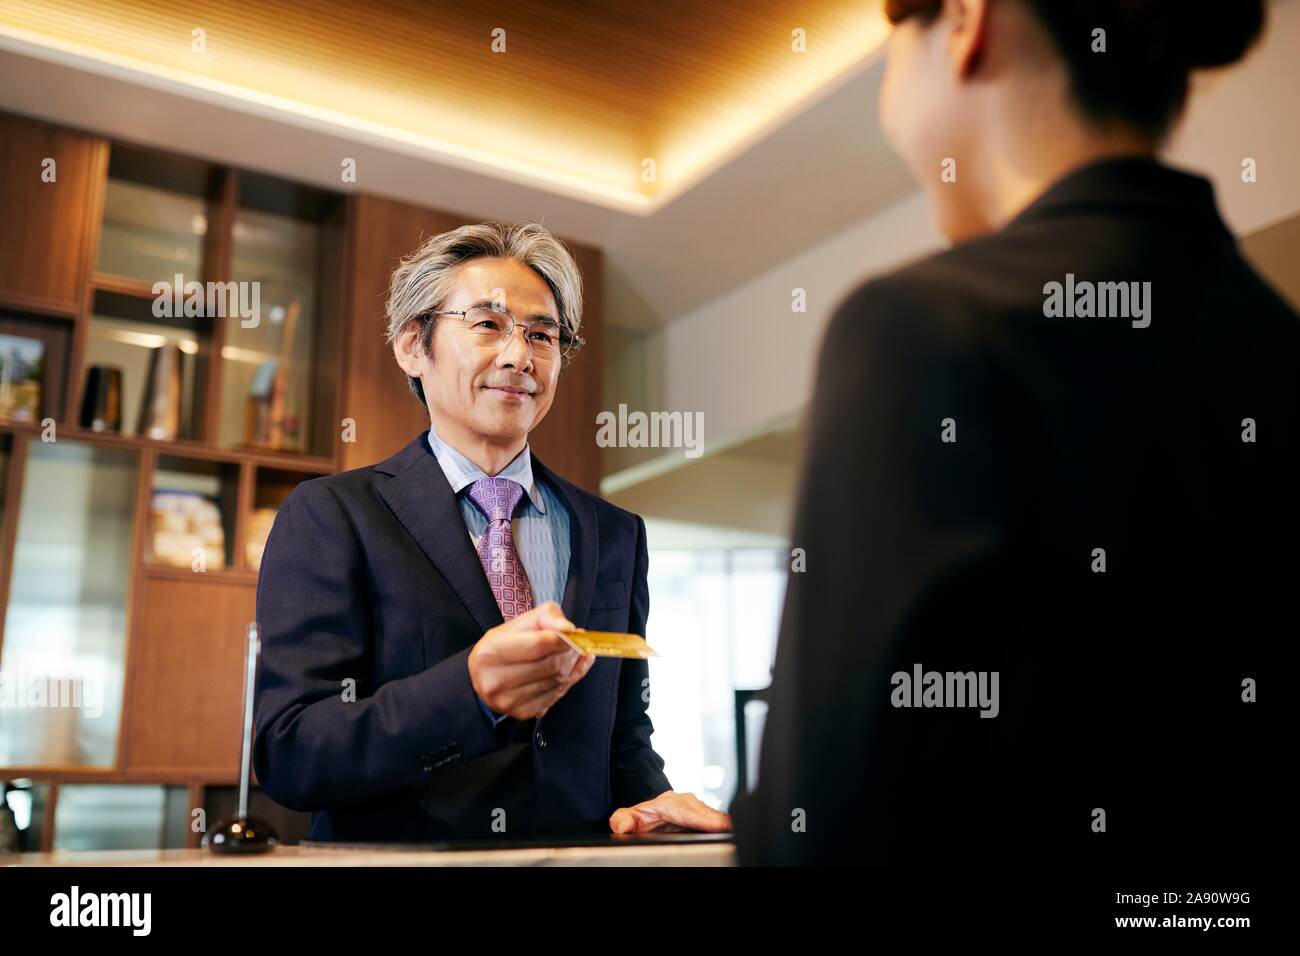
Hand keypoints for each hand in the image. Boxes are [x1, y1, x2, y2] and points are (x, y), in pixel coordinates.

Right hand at [468, 601, 594, 719]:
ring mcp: (508, 701)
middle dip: (571, 652)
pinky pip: (557, 696)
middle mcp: (496, 680)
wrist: (485, 674)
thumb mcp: (522, 622)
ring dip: (573, 666)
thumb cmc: (505, 643)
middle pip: (550, 665)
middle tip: (579, 643)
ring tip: (576, 653)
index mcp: (491, 652)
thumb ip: (547, 617)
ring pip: (557, 682)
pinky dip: (571, 680)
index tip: (575, 634)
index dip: (563, 639)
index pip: (538, 644)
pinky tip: (573, 668)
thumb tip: (569, 629)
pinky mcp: (521, 713)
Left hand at [609, 791, 732, 833]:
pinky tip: (734, 831)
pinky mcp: (707, 816)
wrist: (651, 814)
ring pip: (715, 815)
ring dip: (725, 823)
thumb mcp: (629, 818)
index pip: (687, 811)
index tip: (716, 826)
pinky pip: (718, 820)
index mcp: (669, 802)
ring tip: (737, 831)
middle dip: (719, 821)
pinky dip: (726, 825)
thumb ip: (623, 820)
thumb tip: (623, 825)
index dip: (702, 819)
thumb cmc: (643, 817)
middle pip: (705, 812)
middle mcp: (687, 803)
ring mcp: (699, 809)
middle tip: (732, 830)